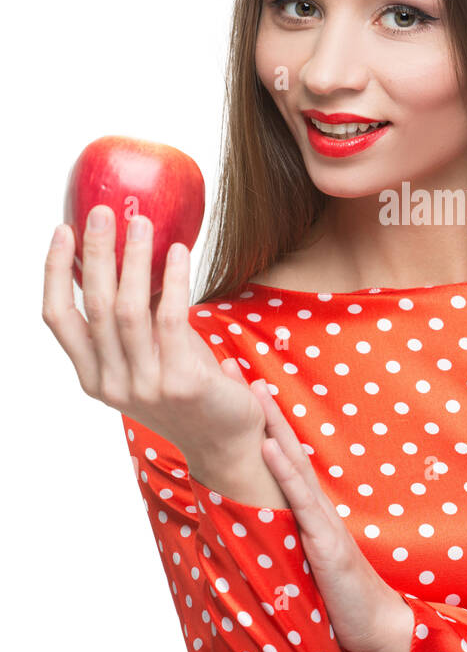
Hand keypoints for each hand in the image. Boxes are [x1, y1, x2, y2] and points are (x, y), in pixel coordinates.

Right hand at [42, 206, 266, 474]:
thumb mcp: (150, 352)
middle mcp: (111, 384)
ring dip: (134, 259)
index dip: (54, 272)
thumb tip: (128, 250)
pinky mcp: (181, 383)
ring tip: (143, 222)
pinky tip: (180, 253)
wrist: (226, 441)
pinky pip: (171, 319)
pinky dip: (173, 281)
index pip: (57, 319)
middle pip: (93, 306)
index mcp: (93, 376)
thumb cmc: (188, 385)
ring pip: (127, 310)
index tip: (62, 231)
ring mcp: (145, 386)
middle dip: (96, 253)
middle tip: (102, 211)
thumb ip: (132, 318)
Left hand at [248, 378, 411, 651]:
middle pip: (285, 444)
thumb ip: (290, 531)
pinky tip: (268, 445)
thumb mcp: (307, 555)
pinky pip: (301, 500)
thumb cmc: (340, 595)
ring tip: (251, 389)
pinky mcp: (324, 541)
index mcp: (309, 507)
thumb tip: (260, 515)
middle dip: (261, 406)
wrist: (377, 624)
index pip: (282, 454)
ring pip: (292, 462)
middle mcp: (315, 504)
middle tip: (233, 364)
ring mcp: (321, 519)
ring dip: (271, 424)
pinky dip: (283, 470)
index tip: (237, 385)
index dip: (261, 420)